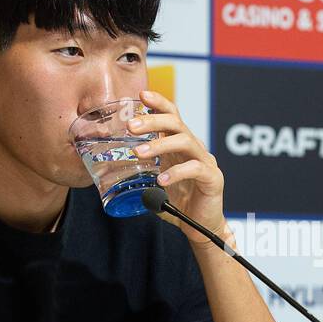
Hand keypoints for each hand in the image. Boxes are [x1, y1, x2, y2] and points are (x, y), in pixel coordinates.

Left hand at [129, 89, 227, 247]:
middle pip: (176, 123)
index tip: (141, 95)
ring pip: (185, 141)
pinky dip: (177, 172)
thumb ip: (140, 172)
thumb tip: (109, 167)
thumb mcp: (154, 181)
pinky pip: (195, 168)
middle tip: (130, 126)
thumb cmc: (178, 201)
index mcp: (180, 145)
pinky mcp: (213, 178)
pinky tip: (162, 179)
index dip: (158, 103)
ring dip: (160, 145)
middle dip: (152, 121)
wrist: (200, 226)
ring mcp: (205, 161)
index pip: (171, 115)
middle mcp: (194, 148)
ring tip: (139, 152)